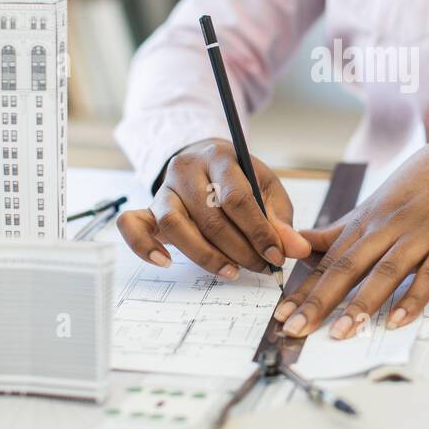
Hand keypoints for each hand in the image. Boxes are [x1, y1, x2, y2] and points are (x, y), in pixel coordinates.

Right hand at [116, 138, 311, 279]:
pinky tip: (165, 262)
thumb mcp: (265, 189)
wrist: (205, 161)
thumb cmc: (239, 179)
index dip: (259, 231)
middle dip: (239, 249)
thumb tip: (297, 250)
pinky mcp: (147, 207)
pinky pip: (132, 226)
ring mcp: (163, 188)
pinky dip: (144, 246)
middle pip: (208, 216)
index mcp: (220, 157)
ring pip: (173, 224)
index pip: (237, 197)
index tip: (277, 257)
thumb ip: (280, 219)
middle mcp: (186, 169)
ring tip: (230, 271)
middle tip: (260, 267)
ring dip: (204, 255)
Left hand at [275, 124, 428, 339]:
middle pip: (349, 267)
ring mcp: (421, 236)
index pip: (329, 260)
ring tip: (342, 332)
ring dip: (362, 303)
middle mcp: (390, 227)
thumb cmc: (423, 183)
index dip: (305, 289)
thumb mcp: (379, 202)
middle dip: (321, 300)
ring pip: (387, 272)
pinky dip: (414, 298)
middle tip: (297, 328)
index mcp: (368, 220)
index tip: (282, 315)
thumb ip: (343, 229)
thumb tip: (302, 244)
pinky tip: (398, 320)